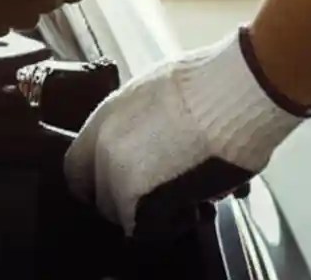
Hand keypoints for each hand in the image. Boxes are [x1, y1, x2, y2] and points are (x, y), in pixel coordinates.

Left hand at [64, 29, 310, 235]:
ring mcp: (120, 175)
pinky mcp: (143, 200)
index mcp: (105, 117)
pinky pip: (149, 228)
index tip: (116, 187)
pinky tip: (199, 207)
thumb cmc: (208, 83)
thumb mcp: (156, 90)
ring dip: (153, 213)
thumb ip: (138, 120)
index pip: (77, 165)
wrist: (233, 93)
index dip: (97, 181)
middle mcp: (104, 147)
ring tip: (189, 199)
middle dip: (128, 200)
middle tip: (159, 197)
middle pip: (99, 194)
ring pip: (124, 214)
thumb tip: (148, 138)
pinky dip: (174, 225)